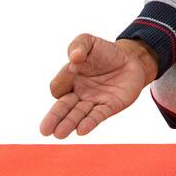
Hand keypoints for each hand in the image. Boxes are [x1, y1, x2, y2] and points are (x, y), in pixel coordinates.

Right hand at [39, 34, 154, 138]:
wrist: (131, 59)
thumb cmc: (105, 51)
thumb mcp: (89, 42)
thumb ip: (78, 45)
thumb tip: (74, 58)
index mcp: (70, 80)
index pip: (58, 87)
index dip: (63, 79)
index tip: (73, 66)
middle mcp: (79, 94)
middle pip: (63, 108)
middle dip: (54, 118)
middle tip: (45, 131)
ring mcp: (94, 101)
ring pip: (78, 115)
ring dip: (69, 123)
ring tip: (59, 134)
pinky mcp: (110, 106)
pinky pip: (98, 116)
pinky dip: (89, 122)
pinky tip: (82, 130)